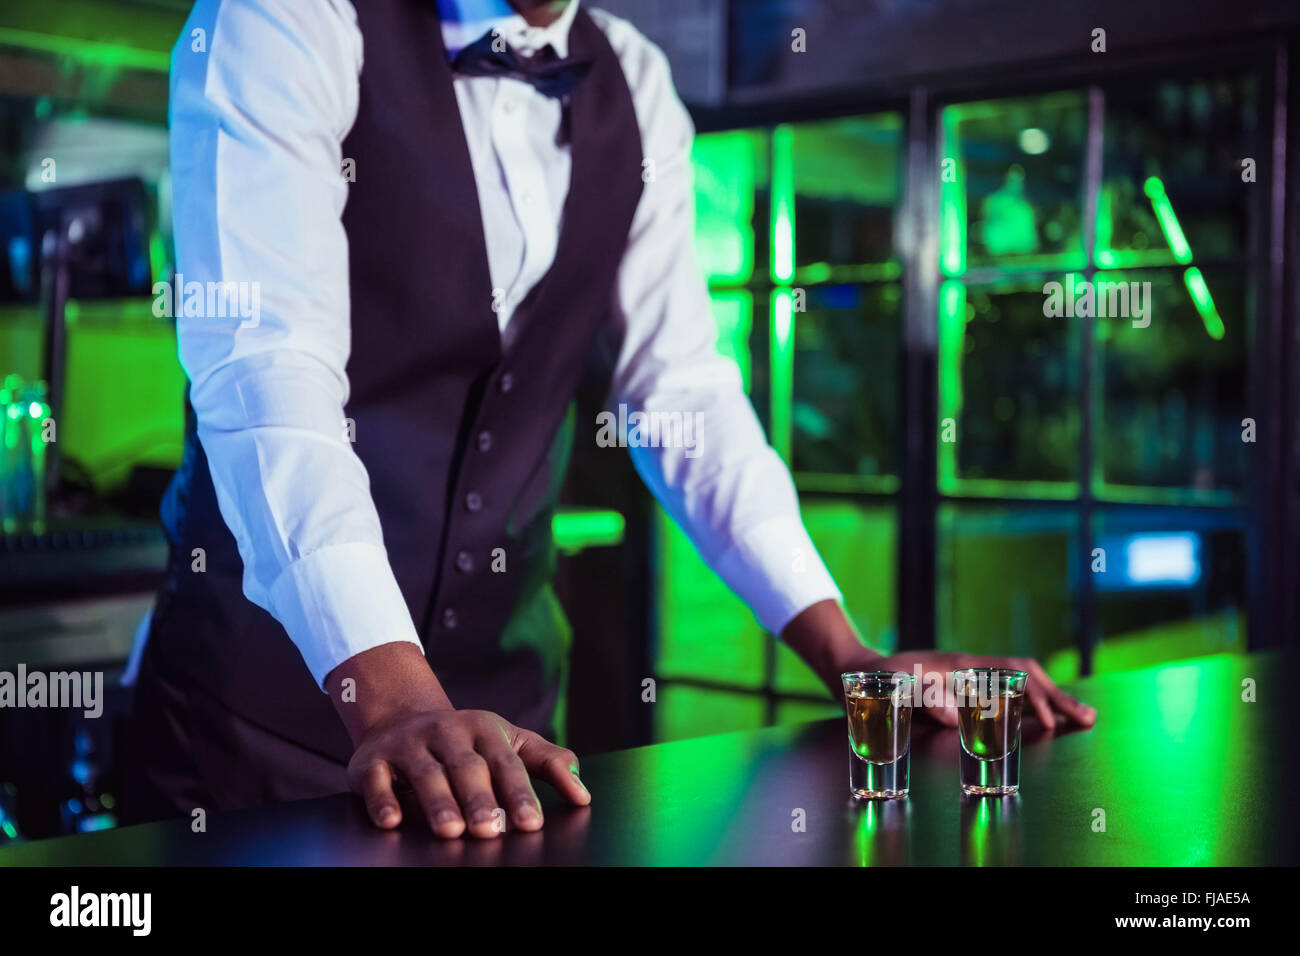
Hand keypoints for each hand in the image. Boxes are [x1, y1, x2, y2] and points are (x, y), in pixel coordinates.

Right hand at [346, 707, 588, 837]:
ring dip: (438, 802)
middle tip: (489, 829)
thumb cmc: (466, 741)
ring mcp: (408, 744)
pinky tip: (391, 821)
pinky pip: (376, 780)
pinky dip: (382, 800)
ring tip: (450, 830)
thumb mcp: (510, 742)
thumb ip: (549, 764)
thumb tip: (583, 795)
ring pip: (425, 773)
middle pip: (466, 768)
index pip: (506, 763)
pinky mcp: (373, 760)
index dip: (520, 793)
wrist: (400, 717)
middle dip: (479, 799)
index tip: (532, 823)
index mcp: (484, 729)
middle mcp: (446, 732)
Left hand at [879, 651, 1096, 731]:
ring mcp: (974, 676)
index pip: (1011, 673)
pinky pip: (1011, 691)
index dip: (1033, 696)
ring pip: (1023, 683)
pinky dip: (1035, 703)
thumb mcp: (897, 686)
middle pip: (1027, 675)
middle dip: (1059, 697)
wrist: (869, 671)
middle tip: (1089, 719)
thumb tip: (958, 718)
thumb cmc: (883, 678)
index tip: (1049, 721)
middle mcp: (974, 668)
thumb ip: (925, 698)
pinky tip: (1048, 717)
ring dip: (1053, 700)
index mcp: (962, 665)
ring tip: (1083, 718)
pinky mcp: (970, 686)